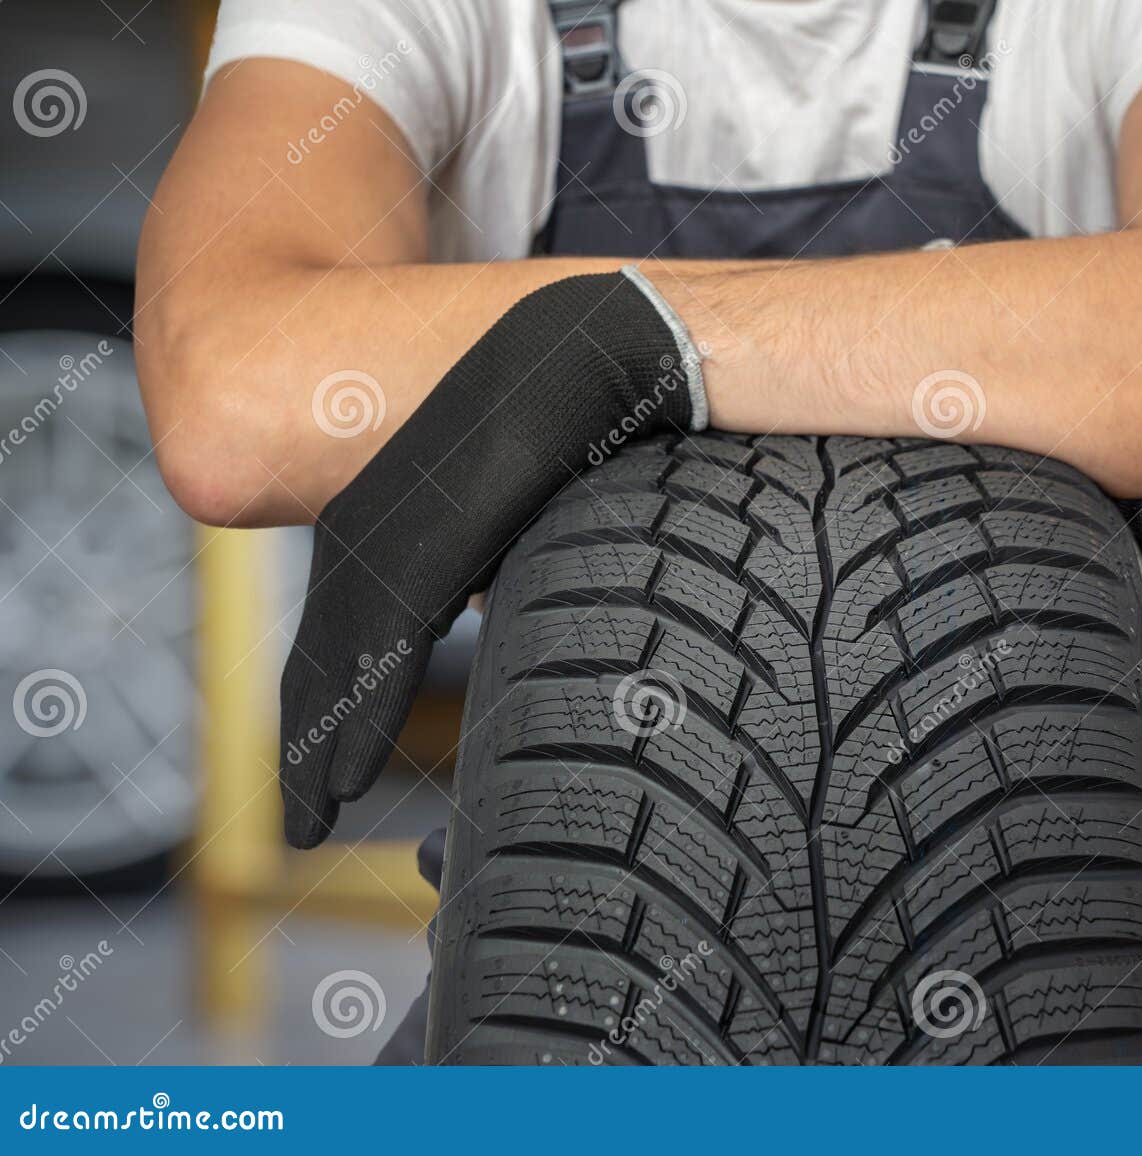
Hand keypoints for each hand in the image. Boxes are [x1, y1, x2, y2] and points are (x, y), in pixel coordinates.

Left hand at [278, 273, 692, 847]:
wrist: (567, 362)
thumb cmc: (559, 431)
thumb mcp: (516, 516)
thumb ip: (492, 568)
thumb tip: (498, 609)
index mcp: (386, 531)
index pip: (344, 639)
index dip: (331, 708)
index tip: (327, 769)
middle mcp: (362, 542)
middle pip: (322, 669)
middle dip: (307, 750)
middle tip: (302, 818)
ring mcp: (375, 551)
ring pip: (333, 680)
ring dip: (318, 761)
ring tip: (310, 822)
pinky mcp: (407, 560)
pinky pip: (372, 665)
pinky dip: (354, 730)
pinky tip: (343, 782)